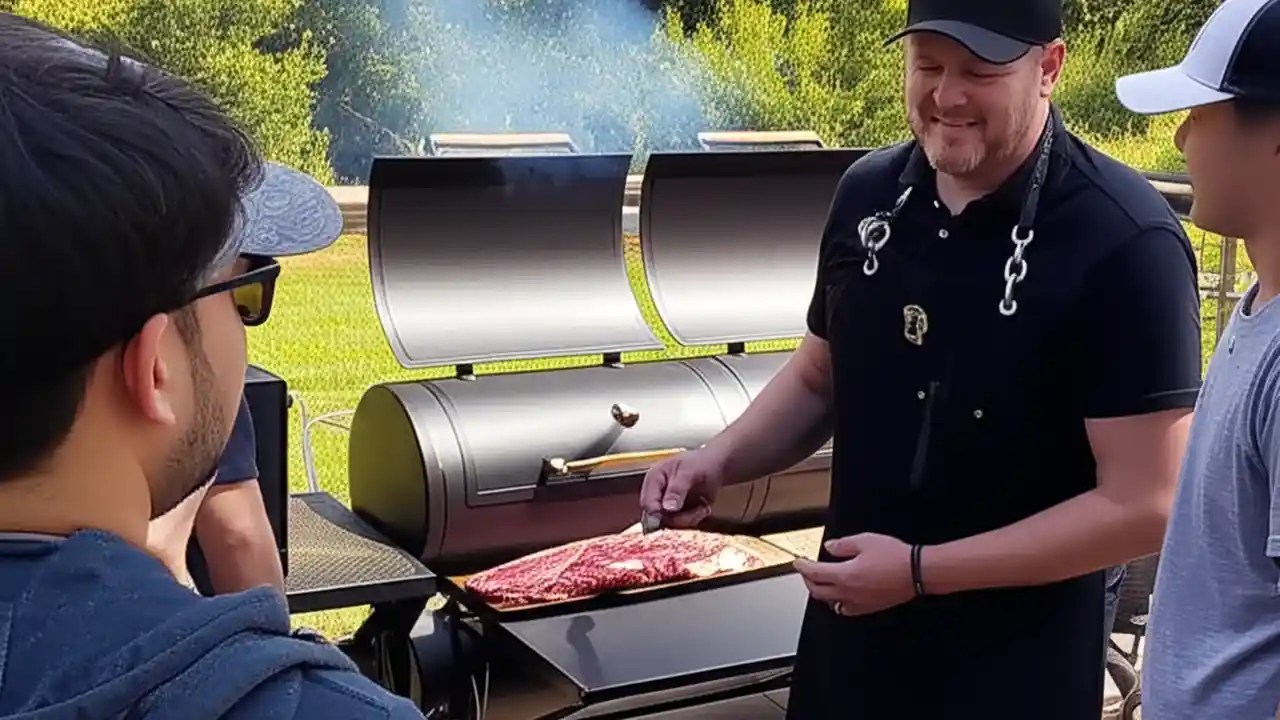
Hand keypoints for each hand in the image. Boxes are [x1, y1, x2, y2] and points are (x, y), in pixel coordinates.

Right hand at [638, 448, 724, 527]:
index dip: (658, 513)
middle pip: (657, 517)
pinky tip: (703, 508)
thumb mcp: (689, 472)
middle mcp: (656, 494)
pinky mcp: (677, 513)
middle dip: (679, 518)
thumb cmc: (702, 463)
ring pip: (670, 524)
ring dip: (689, 518)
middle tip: (699, 510)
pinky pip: (681, 526)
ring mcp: (666, 505)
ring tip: (704, 506)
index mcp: (654, 479)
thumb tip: (667, 507)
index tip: (676, 514)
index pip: (647, 502)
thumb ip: (677, 489)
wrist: (717, 467)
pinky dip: (693, 519)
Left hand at [793, 533, 914, 616]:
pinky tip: (839, 597)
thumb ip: (843, 545)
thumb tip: (829, 548)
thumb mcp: (865, 541)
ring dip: (821, 592)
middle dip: (808, 580)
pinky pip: (846, 609)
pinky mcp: (869, 608)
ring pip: (830, 602)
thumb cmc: (894, 556)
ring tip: (819, 583)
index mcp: (845, 575)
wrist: (917, 572)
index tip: (798, 562)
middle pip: (818, 591)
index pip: (815, 573)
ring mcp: (859, 603)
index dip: (804, 567)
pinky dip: (837, 603)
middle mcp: (848, 592)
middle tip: (805, 572)